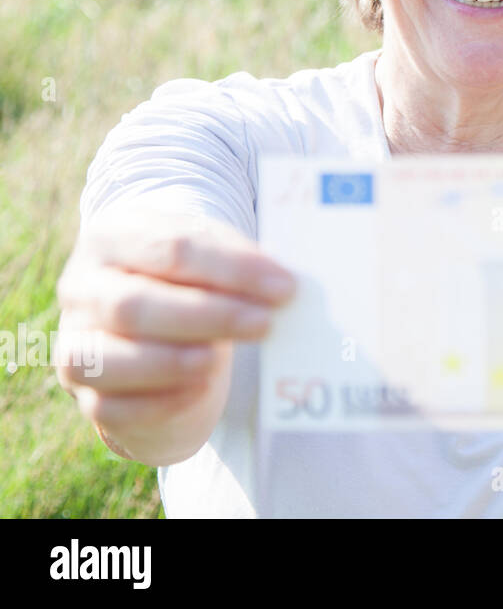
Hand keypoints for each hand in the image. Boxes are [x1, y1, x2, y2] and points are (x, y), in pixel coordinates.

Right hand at [54, 203, 296, 464]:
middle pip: (135, 303)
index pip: (173, 247)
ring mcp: (75, 342)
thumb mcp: (211, 256)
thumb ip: (242, 263)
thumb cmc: (193, 279)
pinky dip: (158, 400)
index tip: (285, 285)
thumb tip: (288, 284)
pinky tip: (198, 390)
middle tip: (265, 323)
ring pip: (109, 356)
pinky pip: (111, 406)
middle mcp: (83, 288)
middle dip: (208, 315)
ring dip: (172, 360)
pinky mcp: (87, 395)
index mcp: (113, 236)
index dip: (232, 268)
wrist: (157, 325)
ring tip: (220, 359)